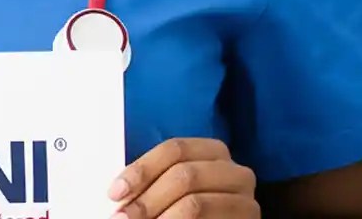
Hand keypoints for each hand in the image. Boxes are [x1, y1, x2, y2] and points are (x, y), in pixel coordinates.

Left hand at [108, 138, 258, 217]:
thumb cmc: (186, 208)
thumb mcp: (171, 190)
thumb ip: (152, 184)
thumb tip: (118, 193)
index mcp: (213, 152)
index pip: (174, 149)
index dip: (142, 169)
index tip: (115, 193)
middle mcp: (235, 171)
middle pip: (184, 176)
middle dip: (147, 200)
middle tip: (122, 218)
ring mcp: (246, 200)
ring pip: (195, 204)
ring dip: (161, 218)